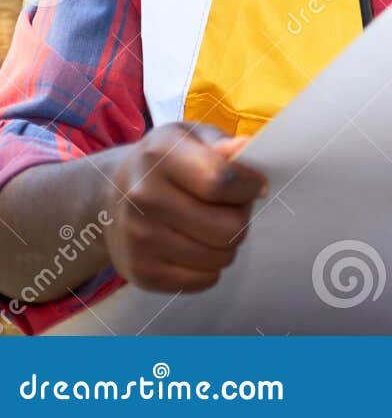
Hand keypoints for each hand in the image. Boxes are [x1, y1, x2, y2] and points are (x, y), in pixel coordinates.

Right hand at [103, 123, 266, 292]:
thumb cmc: (166, 163)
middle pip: (228, 226)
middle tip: (230, 207)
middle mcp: (144, 198)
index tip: (254, 185)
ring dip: (228, 243)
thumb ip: (221, 143)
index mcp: (161, 157)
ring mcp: (139, 239)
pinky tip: (196, 245)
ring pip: (221, 257)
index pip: (223, 181)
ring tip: (212, 224)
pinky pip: (205, 280)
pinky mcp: (141, 273)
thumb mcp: (190, 137)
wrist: (111, 197)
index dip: (250, 186)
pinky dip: (211, 266)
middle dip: (241, 217)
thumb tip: (245, 148)